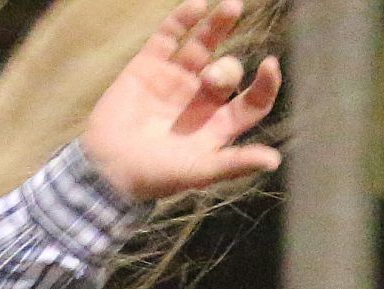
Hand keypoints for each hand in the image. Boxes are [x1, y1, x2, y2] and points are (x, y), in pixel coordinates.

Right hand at [83, 0, 281, 203]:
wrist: (108, 169)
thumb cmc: (156, 177)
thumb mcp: (199, 173)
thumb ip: (235, 163)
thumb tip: (274, 161)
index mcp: (217, 126)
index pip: (252, 101)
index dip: (266, 85)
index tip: (270, 66)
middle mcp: (201, 100)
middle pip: (229, 72)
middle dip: (226, 70)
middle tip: (209, 79)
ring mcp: (176, 79)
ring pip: (204, 45)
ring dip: (219, 26)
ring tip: (232, 7)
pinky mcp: (149, 65)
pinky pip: (169, 35)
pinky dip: (182, 19)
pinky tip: (197, 6)